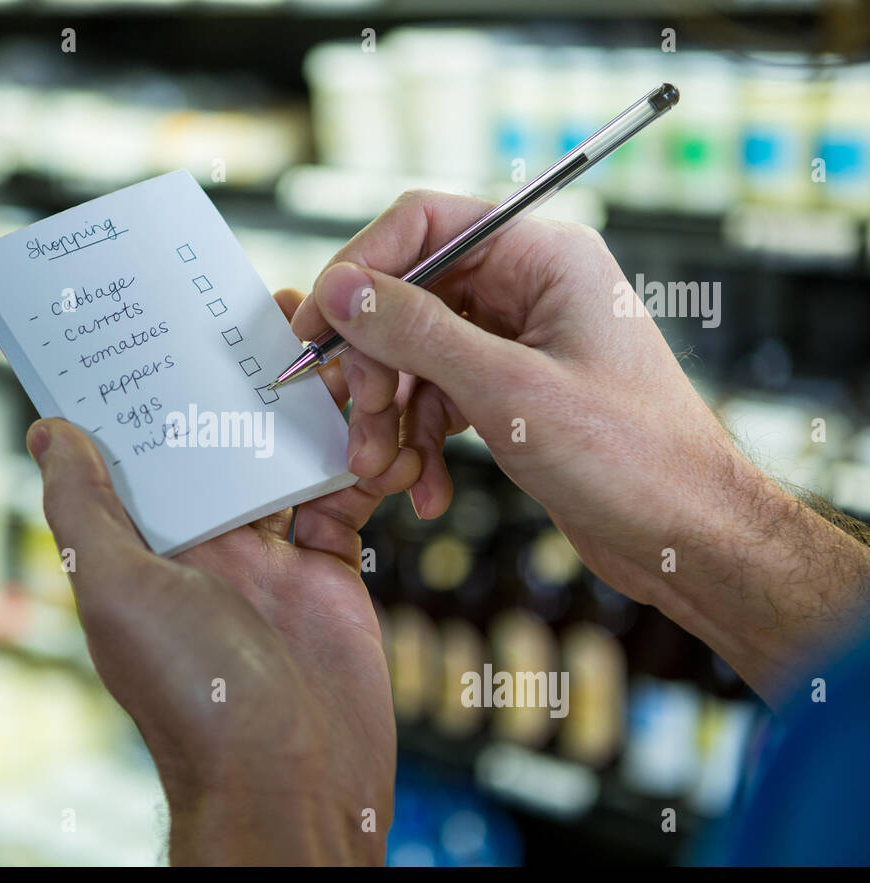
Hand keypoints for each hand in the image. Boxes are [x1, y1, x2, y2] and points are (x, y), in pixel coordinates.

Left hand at [27, 290, 416, 864]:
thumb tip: (47, 427)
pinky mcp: (331, 572)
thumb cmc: (193, 695)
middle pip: (225, 436)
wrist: (292, 781)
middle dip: (248, 376)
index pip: (146, 442)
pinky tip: (376, 424)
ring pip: (291, 456)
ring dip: (312, 408)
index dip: (159, 380)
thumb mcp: (116, 590)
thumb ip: (84, 506)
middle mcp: (205, 542)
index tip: (173, 313)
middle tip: (277, 311)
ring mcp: (271, 556)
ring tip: (334, 351)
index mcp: (145, 541)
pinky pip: (347, 497)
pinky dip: (364, 461)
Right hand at [291, 190, 869, 704]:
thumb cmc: (633, 458)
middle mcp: (528, 287)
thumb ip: (418, 333)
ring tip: (383, 470)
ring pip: (416, 355)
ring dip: (391, 415)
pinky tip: (424, 488)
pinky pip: (438, 397)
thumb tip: (344, 290)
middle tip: (358, 421)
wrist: (686, 536)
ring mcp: (518, 340)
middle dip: (374, 365)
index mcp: (544, 256)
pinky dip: (420, 442)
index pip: (423, 224)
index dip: (359, 269)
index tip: (317, 327)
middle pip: (410, 296)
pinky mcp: (511, 391)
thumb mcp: (508, 391)